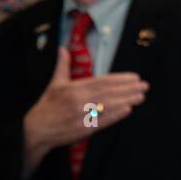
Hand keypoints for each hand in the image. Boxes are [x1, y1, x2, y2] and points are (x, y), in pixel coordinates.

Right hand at [22, 47, 148, 171]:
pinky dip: (115, 115)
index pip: (102, 81)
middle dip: (129, 89)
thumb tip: (62, 49)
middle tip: (144, 85)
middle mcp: (79, 100)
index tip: (134, 77)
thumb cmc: (47, 106)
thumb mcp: (54, 84)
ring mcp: (82, 115)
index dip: (120, 79)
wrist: (36, 130)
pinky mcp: (83, 129)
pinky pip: (102, 121)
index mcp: (73, 88)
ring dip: (127, 100)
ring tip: (141, 96)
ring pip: (108, 106)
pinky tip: (128, 110)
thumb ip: (62, 66)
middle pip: (109, 93)